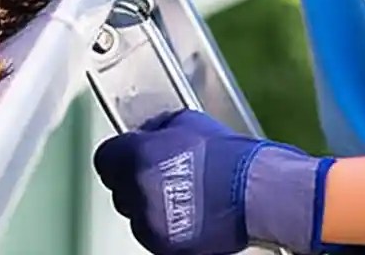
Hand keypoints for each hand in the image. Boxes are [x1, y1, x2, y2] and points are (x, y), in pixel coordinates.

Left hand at [93, 109, 334, 254]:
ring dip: (148, 204)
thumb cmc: (229, 157)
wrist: (259, 193)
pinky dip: (164, 225)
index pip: (104, 158)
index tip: (128, 154)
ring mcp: (151, 224)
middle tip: (160, 172)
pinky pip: (154, 234)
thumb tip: (144, 133)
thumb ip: (156, 128)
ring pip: (135, 214)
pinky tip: (188, 211)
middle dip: (134, 179)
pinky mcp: (167, 247)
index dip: (118, 155)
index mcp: (137, 158)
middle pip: (119, 187)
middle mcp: (138, 193)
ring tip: (179, 193)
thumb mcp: (187, 122)